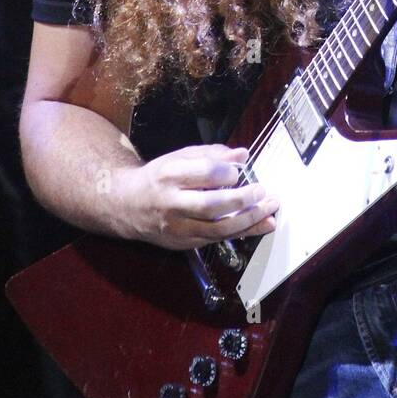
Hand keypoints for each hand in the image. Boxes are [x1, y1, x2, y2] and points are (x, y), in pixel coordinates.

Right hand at [114, 144, 277, 250]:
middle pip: (210, 205)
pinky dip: (243, 233)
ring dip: (249, 220)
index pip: (203, 173)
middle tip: (262, 191)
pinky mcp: (184, 243)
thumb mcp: (179, 157)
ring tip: (269, 210)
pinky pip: (218, 239)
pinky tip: (261, 225)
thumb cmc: (159, 178)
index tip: (239, 169)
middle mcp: (171, 203)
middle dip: (241, 199)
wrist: (127, 205)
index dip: (227, 171)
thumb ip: (211, 154)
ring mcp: (177, 227)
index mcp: (169, 175)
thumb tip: (242, 155)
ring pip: (217, 228)